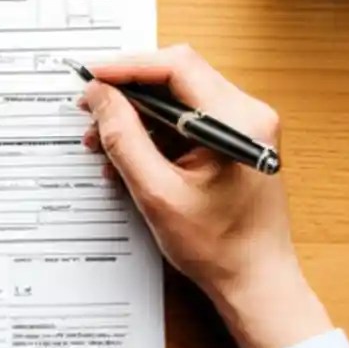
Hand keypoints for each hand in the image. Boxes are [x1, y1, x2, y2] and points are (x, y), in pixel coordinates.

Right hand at [80, 45, 330, 347]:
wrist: (256, 280)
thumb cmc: (221, 247)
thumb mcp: (158, 193)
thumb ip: (124, 139)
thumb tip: (101, 97)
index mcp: (236, 120)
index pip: (176, 66)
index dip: (127, 67)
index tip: (93, 77)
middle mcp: (246, 113)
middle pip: (175, 76)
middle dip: (128, 93)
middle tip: (92, 110)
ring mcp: (242, 126)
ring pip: (177, 98)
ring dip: (137, 116)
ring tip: (104, 142)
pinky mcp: (233, 139)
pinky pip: (185, 119)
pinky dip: (153, 132)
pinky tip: (128, 156)